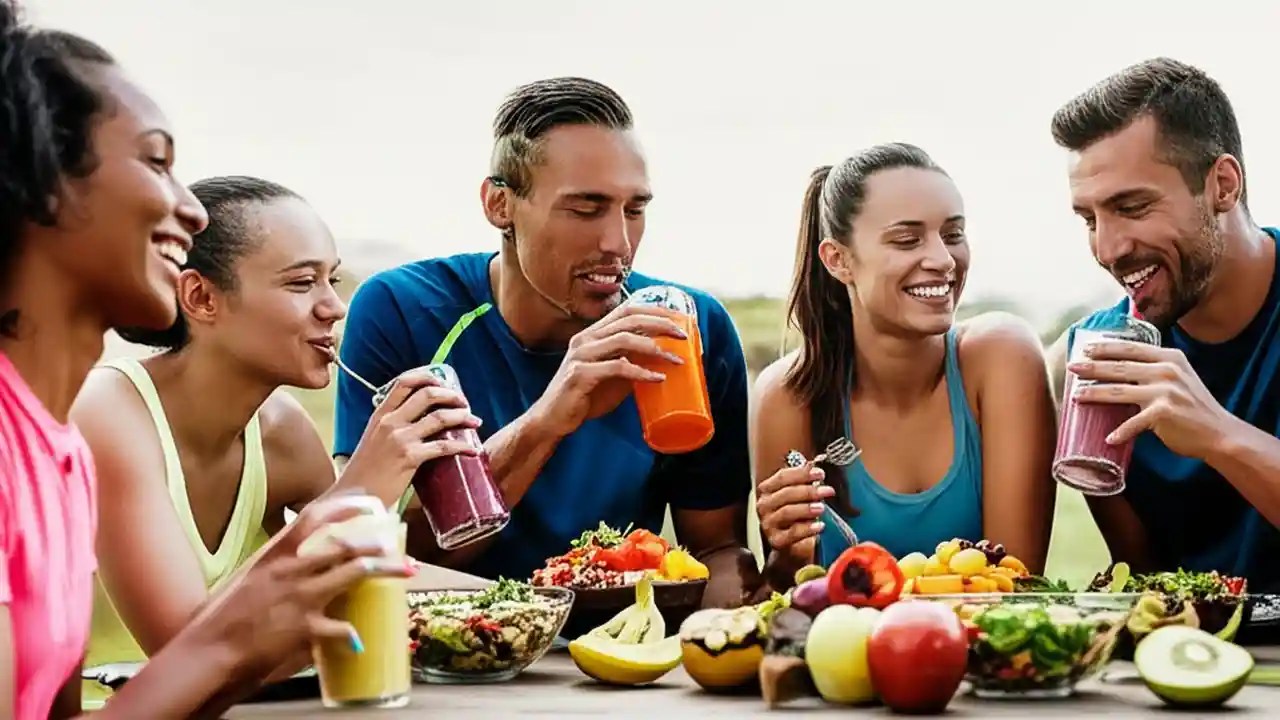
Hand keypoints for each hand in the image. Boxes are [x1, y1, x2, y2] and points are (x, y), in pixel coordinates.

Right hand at [184, 495, 411, 676]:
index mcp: (275, 555)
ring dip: (383, 569)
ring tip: (404, 569)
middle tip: (393, 541)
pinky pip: (341, 628)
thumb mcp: (249, 579)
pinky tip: (360, 639)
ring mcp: (301, 597)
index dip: (344, 506)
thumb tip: (300, 565)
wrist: (208, 650)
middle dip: (374, 541)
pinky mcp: (306, 628)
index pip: (313, 518)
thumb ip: (276, 569)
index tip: (367, 501)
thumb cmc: (223, 616)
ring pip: (354, 573)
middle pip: (344, 545)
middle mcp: (291, 570)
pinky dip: (351, 633)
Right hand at [343, 368, 483, 500]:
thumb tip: (421, 423)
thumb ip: (392, 429)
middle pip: (427, 394)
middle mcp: (389, 422)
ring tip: (475, 422)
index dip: (428, 377)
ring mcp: (400, 439)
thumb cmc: (366, 473)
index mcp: (380, 415)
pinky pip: (443, 446)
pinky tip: (473, 449)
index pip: (404, 382)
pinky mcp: (409, 457)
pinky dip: (462, 446)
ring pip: (439, 417)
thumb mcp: (374, 441)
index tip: (445, 382)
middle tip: (464, 403)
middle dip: (451, 395)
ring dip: (462, 417)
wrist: (353, 498)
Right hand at [531, 303, 688, 437]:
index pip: (626, 310)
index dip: (654, 310)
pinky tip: (657, 378)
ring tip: (677, 359)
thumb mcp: (613, 376)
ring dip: (655, 348)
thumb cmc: (583, 397)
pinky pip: (616, 367)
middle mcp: (585, 338)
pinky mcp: (579, 374)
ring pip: (623, 339)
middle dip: (660, 323)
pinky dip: (640, 371)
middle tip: (684, 335)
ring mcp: (581, 355)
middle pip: (628, 319)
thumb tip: (664, 359)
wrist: (552, 420)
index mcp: (593, 334)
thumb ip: (632, 363)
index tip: (679, 319)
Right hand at [755, 463, 835, 563]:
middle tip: (827, 491)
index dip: (802, 473)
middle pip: (785, 494)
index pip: (782, 477)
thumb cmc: (795, 516)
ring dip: (807, 508)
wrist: (790, 544)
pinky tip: (820, 526)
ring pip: (787, 512)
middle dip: (808, 491)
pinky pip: (792, 533)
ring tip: (822, 507)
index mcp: (767, 490)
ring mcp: (768, 524)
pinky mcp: (776, 541)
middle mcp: (764, 506)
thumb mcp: (799, 497)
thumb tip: (815, 464)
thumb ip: (804, 481)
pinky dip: (807, 529)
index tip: (820, 473)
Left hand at [1068, 339, 1233, 458]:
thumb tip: (1116, 369)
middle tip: (1072, 367)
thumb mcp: (1178, 378)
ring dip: (1094, 394)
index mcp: (1170, 358)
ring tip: (1076, 397)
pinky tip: (1109, 438)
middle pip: (1120, 367)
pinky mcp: (1165, 412)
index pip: (1131, 348)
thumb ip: (1154, 370)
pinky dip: (1120, 432)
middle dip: (1092, 367)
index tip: (1085, 348)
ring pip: (1119, 391)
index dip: (1106, 347)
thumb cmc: (1193, 407)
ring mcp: (1166, 391)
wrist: (1219, 433)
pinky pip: (1134, 422)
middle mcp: (1167, 370)